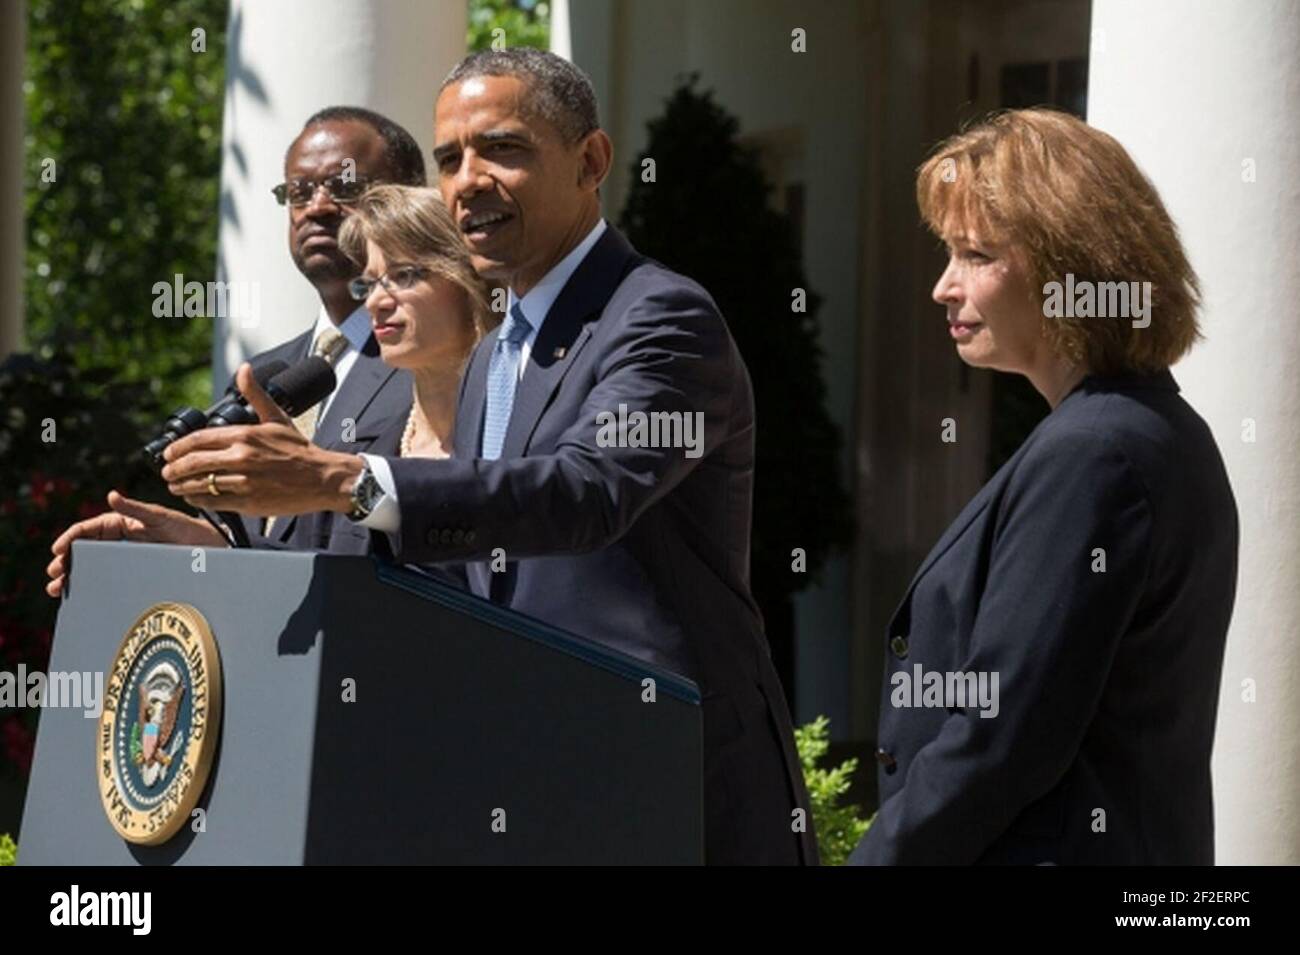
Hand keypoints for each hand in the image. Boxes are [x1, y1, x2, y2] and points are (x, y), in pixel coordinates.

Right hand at [46, 490, 227, 597]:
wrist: (214, 552)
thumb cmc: (190, 530)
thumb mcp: (163, 518)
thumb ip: (137, 510)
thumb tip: (111, 495)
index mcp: (125, 523)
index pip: (90, 529)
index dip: (71, 538)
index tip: (58, 550)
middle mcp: (123, 541)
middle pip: (87, 549)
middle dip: (67, 561)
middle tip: (55, 575)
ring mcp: (128, 558)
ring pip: (94, 566)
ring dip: (74, 575)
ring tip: (58, 589)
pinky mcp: (137, 573)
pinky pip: (109, 578)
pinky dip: (93, 585)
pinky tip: (80, 595)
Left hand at [160, 362, 361, 515]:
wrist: (323, 478)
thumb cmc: (300, 450)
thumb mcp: (277, 417)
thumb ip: (254, 394)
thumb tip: (244, 369)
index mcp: (245, 435)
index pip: (198, 439)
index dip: (177, 448)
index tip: (168, 454)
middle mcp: (242, 457)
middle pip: (194, 462)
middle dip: (173, 468)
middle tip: (167, 472)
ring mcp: (244, 481)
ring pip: (201, 483)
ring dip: (182, 486)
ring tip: (175, 486)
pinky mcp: (249, 501)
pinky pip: (215, 501)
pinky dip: (199, 500)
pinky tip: (194, 498)